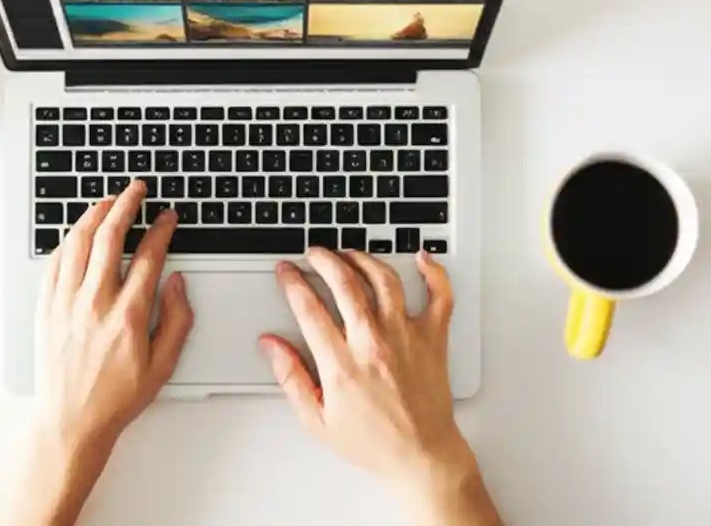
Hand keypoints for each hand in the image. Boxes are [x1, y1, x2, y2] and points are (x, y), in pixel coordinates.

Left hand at [20, 180, 192, 525]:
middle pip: (110, 236)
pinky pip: (55, 261)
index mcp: (128, 316)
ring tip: (107, 201)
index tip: (168, 217)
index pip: (148, 256)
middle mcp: (94, 303)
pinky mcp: (46, 308)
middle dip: (126, 204)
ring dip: (94, 214)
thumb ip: (177, 320)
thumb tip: (176, 282)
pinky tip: (78, 232)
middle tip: (136, 190)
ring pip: (78, 241)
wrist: (71, 420)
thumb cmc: (116, 397)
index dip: (161, 229)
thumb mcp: (163, 365)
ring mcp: (66, 303)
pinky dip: (68, 240)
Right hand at [260, 248, 499, 525]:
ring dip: (363, 258)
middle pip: (345, 283)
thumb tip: (271, 345)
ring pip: (384, 279)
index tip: (286, 271)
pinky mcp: (433, 338)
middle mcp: (373, 343)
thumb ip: (290, 377)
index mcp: (342, 364)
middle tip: (314, 253)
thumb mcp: (317, 420)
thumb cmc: (374, 443)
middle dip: (324, 260)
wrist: (422, 456)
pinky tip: (422, 258)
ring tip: (349, 253)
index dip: (292, 282)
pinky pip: (439, 295)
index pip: (308, 308)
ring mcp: (406, 336)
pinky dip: (433, 271)